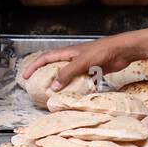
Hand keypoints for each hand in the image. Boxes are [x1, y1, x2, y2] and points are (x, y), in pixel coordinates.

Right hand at [19, 36, 134, 90]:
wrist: (122, 51)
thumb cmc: (102, 50)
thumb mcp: (81, 61)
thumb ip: (67, 73)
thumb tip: (53, 85)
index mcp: (68, 52)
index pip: (45, 58)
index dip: (34, 66)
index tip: (25, 76)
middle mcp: (74, 58)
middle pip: (56, 68)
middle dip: (46, 77)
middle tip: (39, 88)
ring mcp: (84, 65)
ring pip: (69, 76)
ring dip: (63, 85)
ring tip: (56, 96)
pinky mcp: (94, 71)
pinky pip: (82, 81)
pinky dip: (78, 88)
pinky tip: (77, 96)